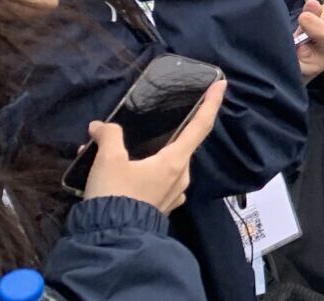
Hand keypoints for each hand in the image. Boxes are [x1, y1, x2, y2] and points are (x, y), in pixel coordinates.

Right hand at [82, 79, 224, 213]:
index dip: (211, 104)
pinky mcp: (160, 207)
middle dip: (151, 137)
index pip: (200, 126)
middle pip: (175, 146)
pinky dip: (134, 173)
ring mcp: (173, 194)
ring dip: (136, 157)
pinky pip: (152, 182)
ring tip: (104, 154)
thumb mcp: (109, 160)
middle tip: (124, 133)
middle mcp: (181, 177)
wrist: (110, 238)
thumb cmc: (116, 195)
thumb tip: (100, 126)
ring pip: (159, 165)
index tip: (222, 85)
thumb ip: (109, 136)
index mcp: (176, 162)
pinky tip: (109, 174)